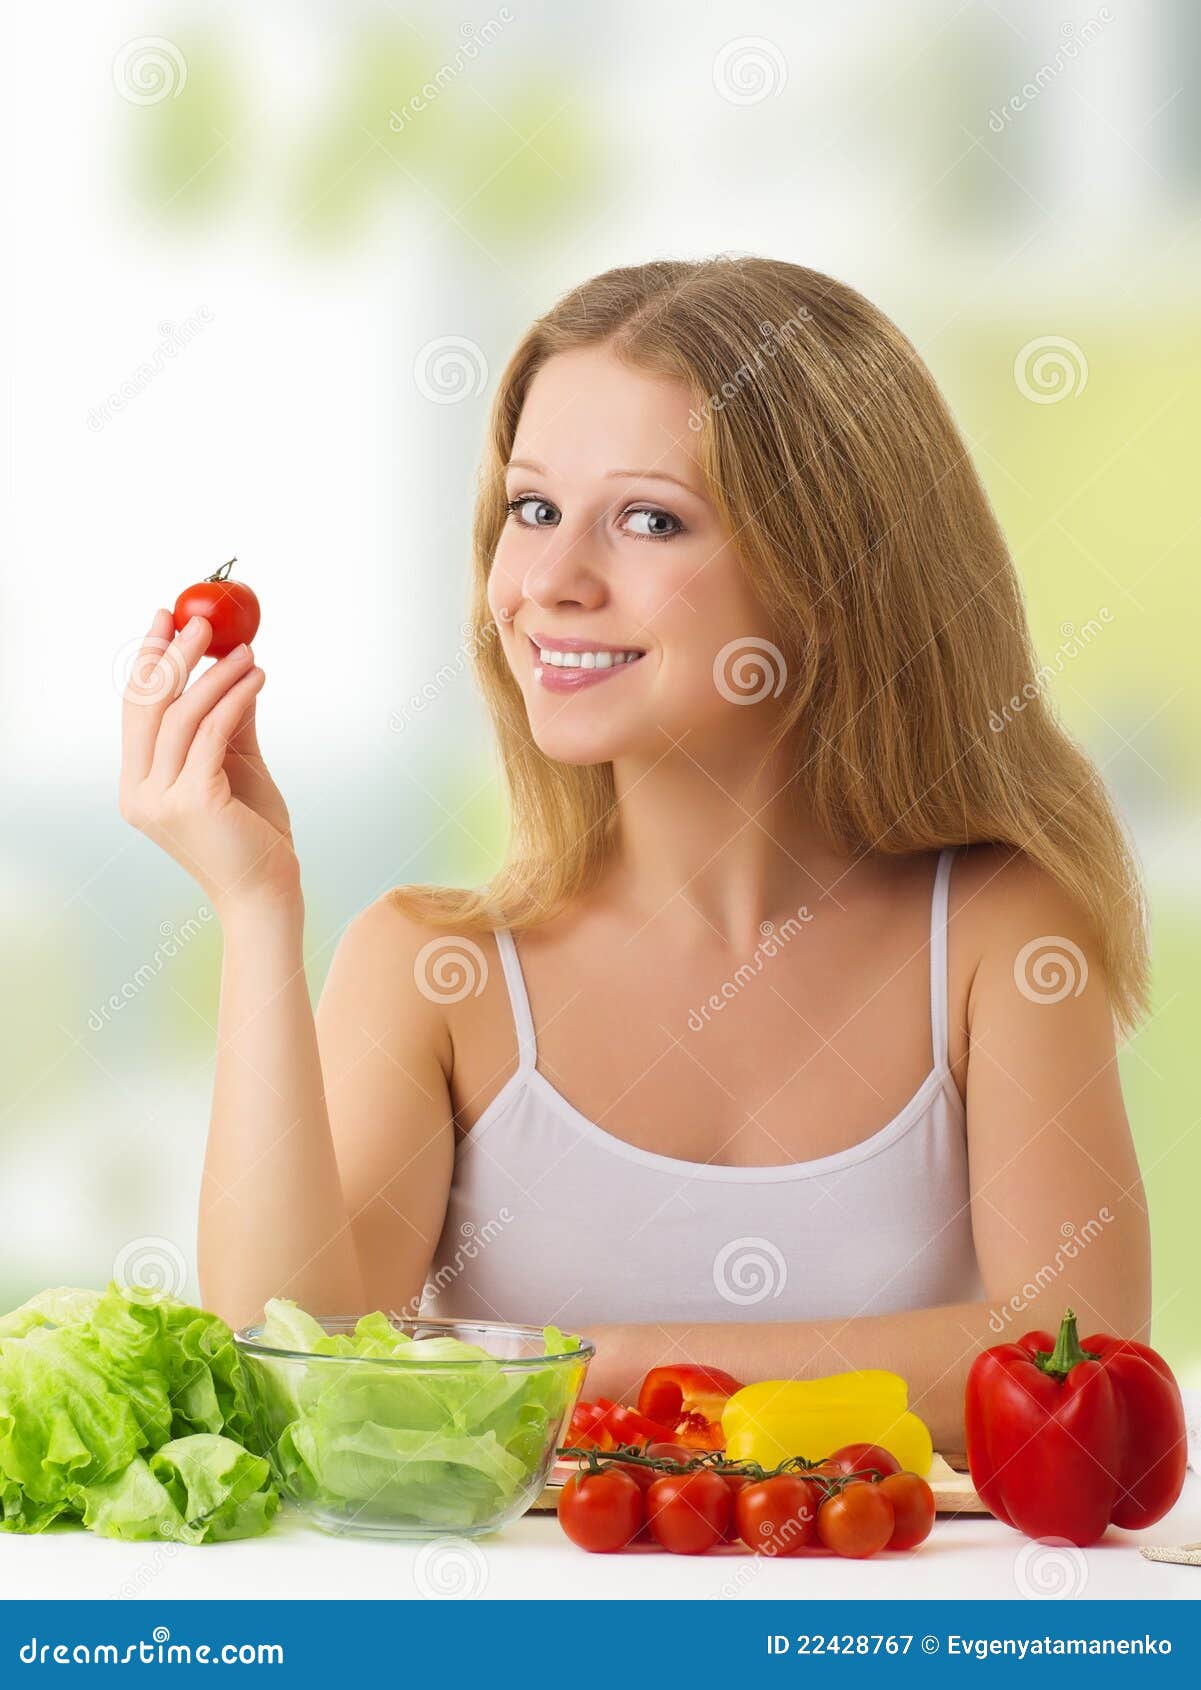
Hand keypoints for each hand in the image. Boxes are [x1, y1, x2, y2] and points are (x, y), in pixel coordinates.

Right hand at [119, 608, 300, 918]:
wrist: (267, 893)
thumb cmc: (252, 834)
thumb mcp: (234, 766)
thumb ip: (225, 721)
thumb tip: (230, 664)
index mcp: (138, 785)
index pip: (136, 710)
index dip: (149, 659)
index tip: (165, 618)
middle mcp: (140, 793)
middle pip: (149, 706)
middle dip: (174, 655)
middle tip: (202, 621)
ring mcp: (162, 801)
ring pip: (182, 716)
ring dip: (216, 675)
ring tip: (246, 651)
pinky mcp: (195, 802)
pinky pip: (213, 734)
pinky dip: (236, 698)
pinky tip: (258, 679)